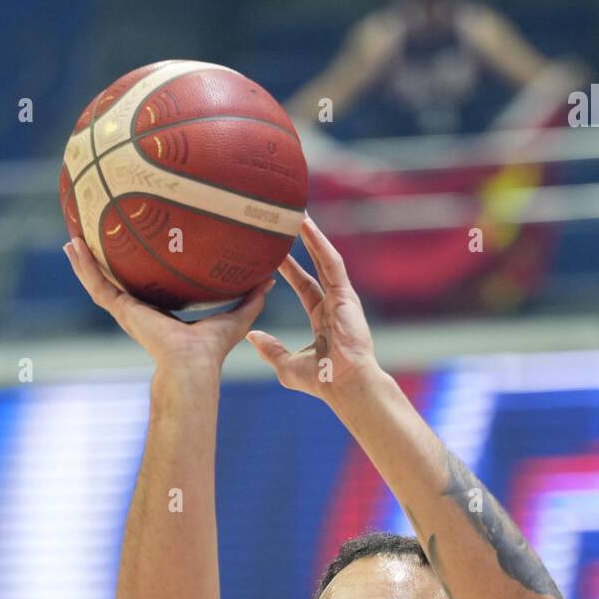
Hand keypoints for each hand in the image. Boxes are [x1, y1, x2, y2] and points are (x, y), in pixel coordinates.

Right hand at [63, 237, 275, 371]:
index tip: (134, 249)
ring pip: (100, 281)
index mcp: (161, 313)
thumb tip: (270, 279)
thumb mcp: (235, 316)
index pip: (147, 286)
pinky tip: (72, 246)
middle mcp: (140, 311)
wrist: (193, 364)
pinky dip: (84, 267)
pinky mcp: (122, 310)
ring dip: (85, 261)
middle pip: (118, 281)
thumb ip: (251, 298)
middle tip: (93, 239)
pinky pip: (97, 285)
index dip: (140, 269)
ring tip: (71, 239)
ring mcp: (127, 311)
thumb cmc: (212, 349)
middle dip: (106, 263)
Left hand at [246, 215, 378, 399]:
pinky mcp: (346, 295)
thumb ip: (270, 349)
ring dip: (312, 236)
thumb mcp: (287, 365)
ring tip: (297, 213)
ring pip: (324, 259)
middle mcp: (333, 305)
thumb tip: (251, 336)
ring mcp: (342, 299)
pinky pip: (332, 263)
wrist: (346, 386)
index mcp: (322, 319)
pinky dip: (321, 244)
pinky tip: (309, 226)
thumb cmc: (322, 381)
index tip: (274, 253)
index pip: (303, 286)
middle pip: (315, 267)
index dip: (289, 269)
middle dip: (302, 245)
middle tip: (288, 224)